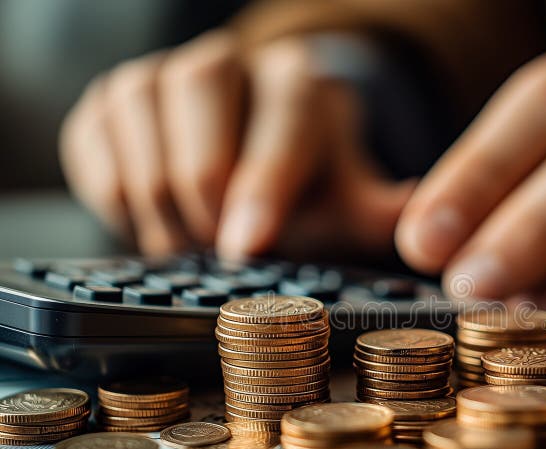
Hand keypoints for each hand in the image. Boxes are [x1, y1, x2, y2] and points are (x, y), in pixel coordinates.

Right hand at [60, 31, 411, 258]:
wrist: (247, 158)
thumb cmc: (300, 186)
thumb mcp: (345, 202)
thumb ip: (375, 213)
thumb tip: (416, 223)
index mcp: (297, 83)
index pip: (281, 122)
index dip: (262, 186)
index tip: (246, 247)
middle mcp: (228, 63)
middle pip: (200, 101)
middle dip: (204, 194)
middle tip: (215, 252)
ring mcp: (160, 75)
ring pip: (138, 114)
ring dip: (156, 200)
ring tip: (184, 245)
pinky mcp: (108, 101)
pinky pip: (93, 142)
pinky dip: (114, 195)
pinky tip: (147, 220)